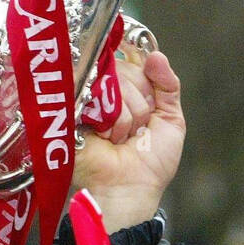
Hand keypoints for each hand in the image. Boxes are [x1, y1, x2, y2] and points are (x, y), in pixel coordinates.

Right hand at [71, 49, 185, 232]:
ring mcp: (88, 97)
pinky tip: (106, 138)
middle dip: (141, 105)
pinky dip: (113, 121)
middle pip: (127, 69)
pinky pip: (100, 95)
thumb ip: (168, 85)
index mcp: (129, 90)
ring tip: (119, 139)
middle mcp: (106, 90)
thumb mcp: (170, 120)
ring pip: (116, 81)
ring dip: (127, 117)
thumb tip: (156, 55)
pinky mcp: (72, 107)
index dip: (145, 77)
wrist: (129, 189)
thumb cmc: (150, 163)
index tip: (148, 104)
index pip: (136, 59)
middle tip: (135, 132)